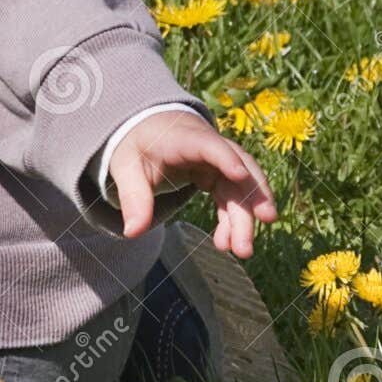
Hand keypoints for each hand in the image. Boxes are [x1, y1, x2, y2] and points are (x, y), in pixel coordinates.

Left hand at [107, 108, 276, 255]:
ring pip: (240, 188)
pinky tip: (225, 242)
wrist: (149, 131)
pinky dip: (231, 219)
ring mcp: (218, 162)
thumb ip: (132, 197)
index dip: (225, 157)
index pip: (208, 144)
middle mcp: (209, 147)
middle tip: (256, 232)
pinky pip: (231, 198)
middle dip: (249, 200)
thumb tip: (131, 232)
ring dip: (244, 218)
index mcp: (183, 137)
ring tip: (241, 250)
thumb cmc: (137, 146)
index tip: (240, 174)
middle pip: (237, 169)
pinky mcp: (219, 176)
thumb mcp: (125, 167)